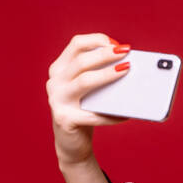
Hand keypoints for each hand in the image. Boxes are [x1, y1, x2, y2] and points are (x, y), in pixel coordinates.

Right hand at [45, 32, 131, 168]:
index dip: (96, 40)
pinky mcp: (64, 119)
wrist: (71, 143)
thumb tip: (127, 65)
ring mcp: (57, 100)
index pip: (76, 44)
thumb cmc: (85, 110)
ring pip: (84, 81)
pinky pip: (93, 114)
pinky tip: (127, 114)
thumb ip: (97, 74)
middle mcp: (55, 82)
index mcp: (59, 69)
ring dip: (107, 75)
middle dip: (105, 54)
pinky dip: (111, 114)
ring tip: (126, 71)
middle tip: (126, 53)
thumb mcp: (87, 89)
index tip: (117, 44)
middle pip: (81, 61)